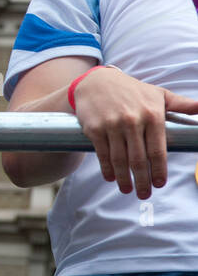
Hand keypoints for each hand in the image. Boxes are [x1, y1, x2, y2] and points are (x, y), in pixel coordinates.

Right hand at [72, 67, 197, 198]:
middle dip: (142, 181)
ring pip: (120, 160)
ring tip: (128, 190)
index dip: (159, 171)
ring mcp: (112, 125)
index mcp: (152, 115)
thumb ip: (181, 104)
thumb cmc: (132, 91)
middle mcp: (132, 121)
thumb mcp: (158, 94)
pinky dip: (107, 169)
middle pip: (138, 159)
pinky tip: (111, 178)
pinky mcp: (94, 128)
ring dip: (124, 179)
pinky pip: (102, 153)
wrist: (96, 81)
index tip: (159, 184)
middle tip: (144, 195)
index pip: (158, 151)